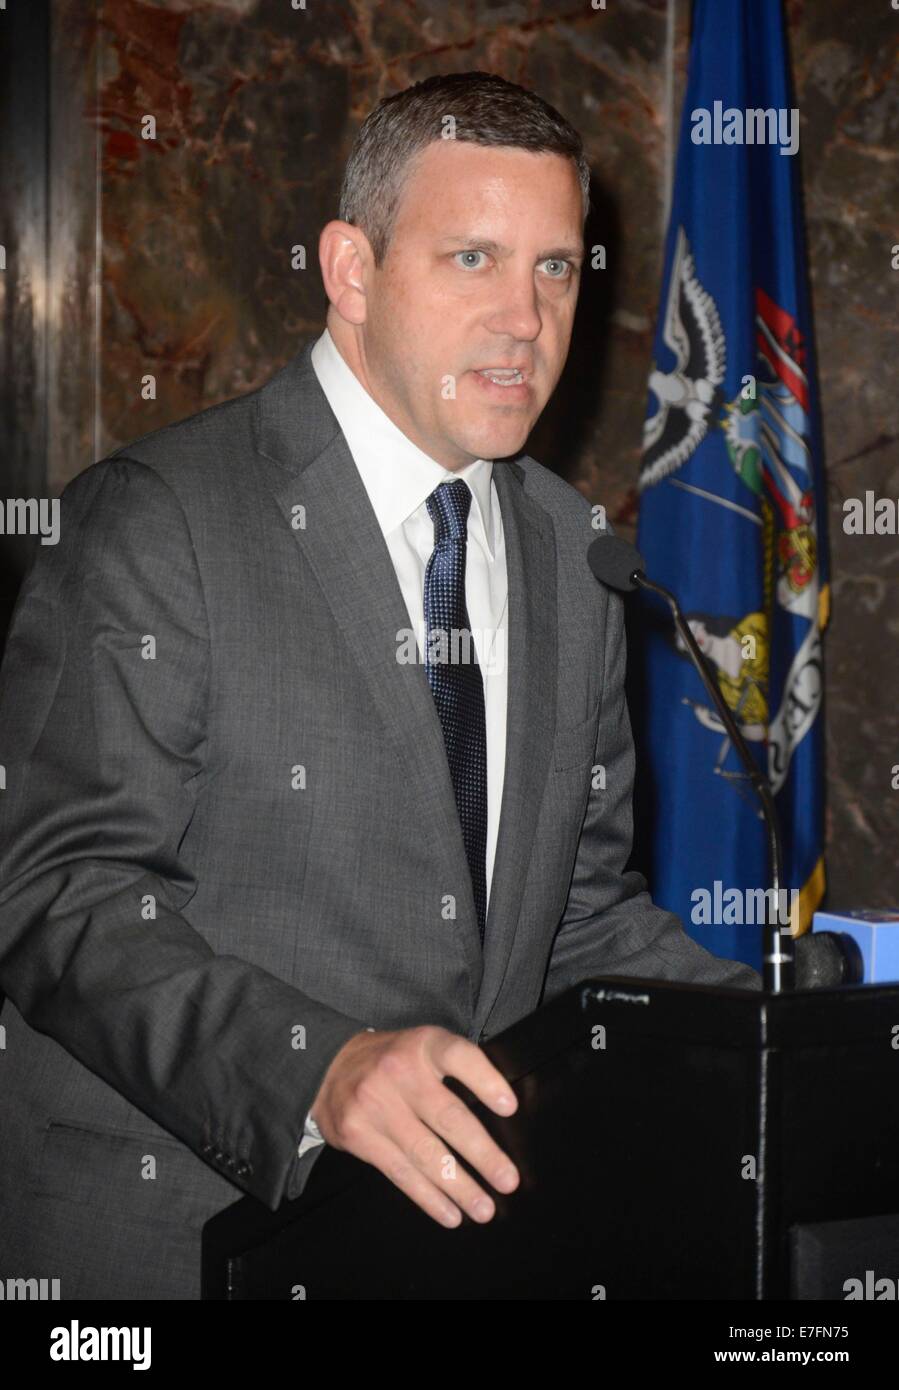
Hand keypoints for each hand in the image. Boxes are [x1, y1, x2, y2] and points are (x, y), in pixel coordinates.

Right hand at [310, 1026, 519, 1227]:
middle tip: (507, 1180)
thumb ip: (456, 1069)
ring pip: (425, 1153)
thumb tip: (503, 1111)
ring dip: (459, 1187)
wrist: (328, 1065)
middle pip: (447, 1116)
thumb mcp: (422, 1047)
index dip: (485, 1081)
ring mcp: (375, 1105)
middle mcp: (398, 1072)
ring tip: (483, 1208)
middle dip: (482, 1153)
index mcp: (422, 1045)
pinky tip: (450, 1213)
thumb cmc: (392, 1061)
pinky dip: (429, 1198)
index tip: (510, 1107)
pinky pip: (400, 1173)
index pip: (458, 1057)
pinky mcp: (358, 1135)